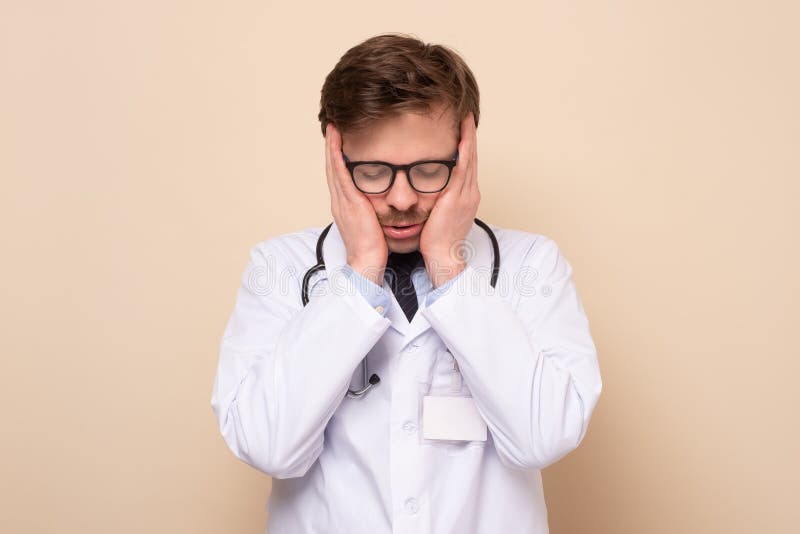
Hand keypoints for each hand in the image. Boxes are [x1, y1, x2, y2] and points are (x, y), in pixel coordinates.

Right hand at [325, 123, 387, 284]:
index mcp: (345, 205)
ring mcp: (341, 201)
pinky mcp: (348, 203)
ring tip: (332, 127)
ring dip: (332, 146)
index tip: (338, 139)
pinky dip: (337, 156)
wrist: (367, 263)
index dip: (337, 156)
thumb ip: (373, 209)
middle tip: (331, 126)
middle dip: (331, 146)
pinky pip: (340, 174)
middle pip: (332, 167)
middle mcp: (339, 201)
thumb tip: (383, 200)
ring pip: (333, 167)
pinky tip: (337, 142)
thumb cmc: (372, 247)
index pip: (339, 175)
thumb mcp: (371, 223)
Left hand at [419, 112, 480, 287]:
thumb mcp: (440, 214)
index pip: (467, 163)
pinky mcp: (458, 199)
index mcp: (465, 196)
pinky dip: (464, 153)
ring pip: (470, 160)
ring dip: (468, 137)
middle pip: (472, 157)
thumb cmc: (438, 240)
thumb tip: (427, 187)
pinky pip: (463, 170)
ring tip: (466, 118)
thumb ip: (437, 198)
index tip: (463, 126)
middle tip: (467, 114)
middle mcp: (469, 193)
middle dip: (470, 134)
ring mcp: (466, 195)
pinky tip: (462, 139)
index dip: (466, 144)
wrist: (443, 257)